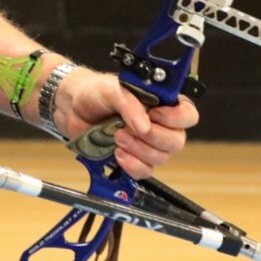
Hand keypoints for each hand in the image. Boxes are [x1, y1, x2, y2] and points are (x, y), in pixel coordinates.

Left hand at [54, 66, 198, 179]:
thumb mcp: (112, 90)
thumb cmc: (94, 92)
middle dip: (151, 137)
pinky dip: (132, 165)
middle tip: (126, 128)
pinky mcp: (135, 158)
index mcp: (162, 102)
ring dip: (138, 150)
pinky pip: (145, 171)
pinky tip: (118, 154)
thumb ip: (130, 104)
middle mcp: (160, 123)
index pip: (188, 115)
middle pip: (177, 141)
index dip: (175, 118)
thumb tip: (145, 125)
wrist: (73, 108)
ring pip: (161, 158)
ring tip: (116, 137)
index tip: (153, 115)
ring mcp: (148, 143)